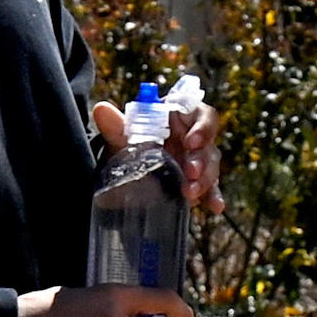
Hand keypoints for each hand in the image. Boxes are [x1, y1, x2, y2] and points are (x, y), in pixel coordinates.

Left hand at [94, 92, 224, 218]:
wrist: (129, 165)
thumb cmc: (132, 140)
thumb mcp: (123, 134)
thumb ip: (116, 124)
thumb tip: (101, 109)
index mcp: (182, 116)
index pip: (202, 115)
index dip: (202, 128)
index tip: (191, 142)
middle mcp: (195, 136)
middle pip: (208, 145)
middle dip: (201, 160)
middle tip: (190, 172)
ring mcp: (198, 159)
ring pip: (210, 167)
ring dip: (204, 180)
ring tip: (190, 194)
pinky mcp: (198, 180)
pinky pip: (210, 188)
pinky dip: (213, 197)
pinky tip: (215, 207)